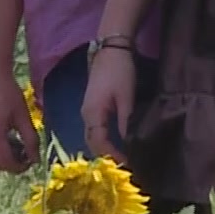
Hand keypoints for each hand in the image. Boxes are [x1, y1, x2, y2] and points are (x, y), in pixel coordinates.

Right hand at [79, 47, 136, 163]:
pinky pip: (95, 129)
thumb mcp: (126, 97)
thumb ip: (126, 121)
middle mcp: (86, 114)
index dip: (112, 156)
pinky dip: (104, 138)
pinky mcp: (92, 105)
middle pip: (92, 143)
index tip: (127, 164)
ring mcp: (87, 110)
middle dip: (106, 156)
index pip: (99, 143)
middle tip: (124, 165)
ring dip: (104, 148)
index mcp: (92, 114)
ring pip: (93, 136)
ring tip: (121, 157)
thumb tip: (128, 143)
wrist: (112, 48)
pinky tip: (116, 142)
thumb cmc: (120, 71)